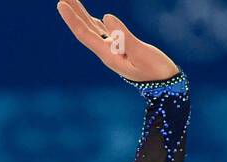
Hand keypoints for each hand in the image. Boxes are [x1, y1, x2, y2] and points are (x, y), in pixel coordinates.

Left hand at [56, 2, 179, 81]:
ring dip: (82, 15)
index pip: (85, 34)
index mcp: (108, 55)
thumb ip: (124, 36)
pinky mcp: (122, 50)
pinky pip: (105, 33)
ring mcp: (114, 52)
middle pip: (85, 30)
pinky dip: (96, 23)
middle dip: (73, 13)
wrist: (165, 88)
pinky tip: (94, 19)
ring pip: (94, 30)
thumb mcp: (141, 52)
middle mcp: (107, 53)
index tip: (61, 4)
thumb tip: (106, 16)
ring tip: (72, 1)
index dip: (72, 19)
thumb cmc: (156, 71)